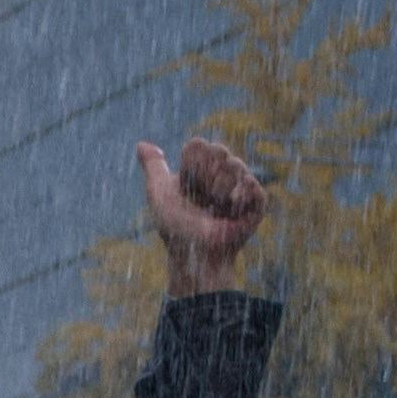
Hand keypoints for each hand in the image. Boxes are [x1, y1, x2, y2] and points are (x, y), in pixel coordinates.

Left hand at [138, 134, 267, 294]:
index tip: (185, 180)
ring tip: (216, 204)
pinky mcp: (255, 207)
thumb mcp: (159, 194)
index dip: (191, 160)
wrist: (193, 253)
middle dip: (206, 172)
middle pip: (219, 150)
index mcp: (199, 172)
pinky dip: (243, 193)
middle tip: (201, 195)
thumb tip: (141, 144)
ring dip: (221, 185)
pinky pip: (255, 187)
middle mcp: (220, 178)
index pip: (200, 146)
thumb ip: (153, 167)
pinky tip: (232, 204)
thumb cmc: (174, 229)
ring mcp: (240, 191)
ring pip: (236, 165)